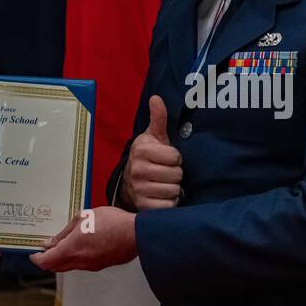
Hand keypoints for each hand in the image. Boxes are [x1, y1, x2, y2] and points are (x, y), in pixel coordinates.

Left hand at [29, 206, 136, 272]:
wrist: (135, 234)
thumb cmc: (113, 223)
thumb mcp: (84, 218)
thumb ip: (65, 232)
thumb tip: (52, 241)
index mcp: (72, 249)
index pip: (45, 261)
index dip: (36, 258)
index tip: (34, 253)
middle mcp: (80, 261)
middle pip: (55, 267)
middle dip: (48, 259)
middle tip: (47, 249)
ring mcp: (91, 265)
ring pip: (69, 266)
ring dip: (63, 258)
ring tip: (65, 244)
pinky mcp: (100, 265)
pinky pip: (82, 264)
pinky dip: (76, 258)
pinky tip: (82, 246)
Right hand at [121, 95, 181, 210]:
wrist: (130, 180)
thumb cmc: (148, 157)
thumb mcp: (153, 137)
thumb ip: (158, 118)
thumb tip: (156, 98)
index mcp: (142, 151)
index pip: (175, 157)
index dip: (176, 158)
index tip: (168, 158)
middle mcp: (137, 170)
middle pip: (176, 175)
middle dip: (175, 174)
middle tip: (166, 172)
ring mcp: (139, 190)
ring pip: (173, 191)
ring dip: (173, 189)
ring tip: (164, 183)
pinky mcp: (143, 206)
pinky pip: (168, 206)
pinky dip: (170, 202)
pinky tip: (162, 196)